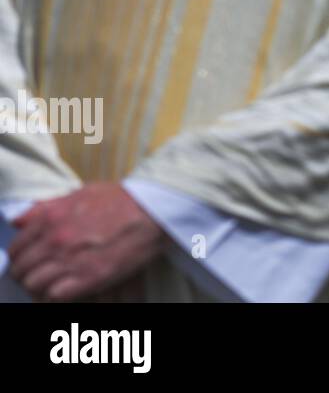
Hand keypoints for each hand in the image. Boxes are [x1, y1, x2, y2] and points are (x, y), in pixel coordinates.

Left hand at [8, 183, 164, 299]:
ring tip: (53, 283)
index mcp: (50, 218)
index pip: (16, 248)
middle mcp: (55, 240)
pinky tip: (68, 288)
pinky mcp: (89, 277)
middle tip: (39, 275)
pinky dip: (57, 294)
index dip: (19, 258)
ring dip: (40, 286)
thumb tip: (19, 220)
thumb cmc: (121, 199)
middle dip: (26, 274)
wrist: (153, 209)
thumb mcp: (80, 193)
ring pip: (34, 285)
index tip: (28, 261)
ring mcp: (71, 260)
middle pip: (21, 270)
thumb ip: (46, 207)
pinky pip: (55, 296)